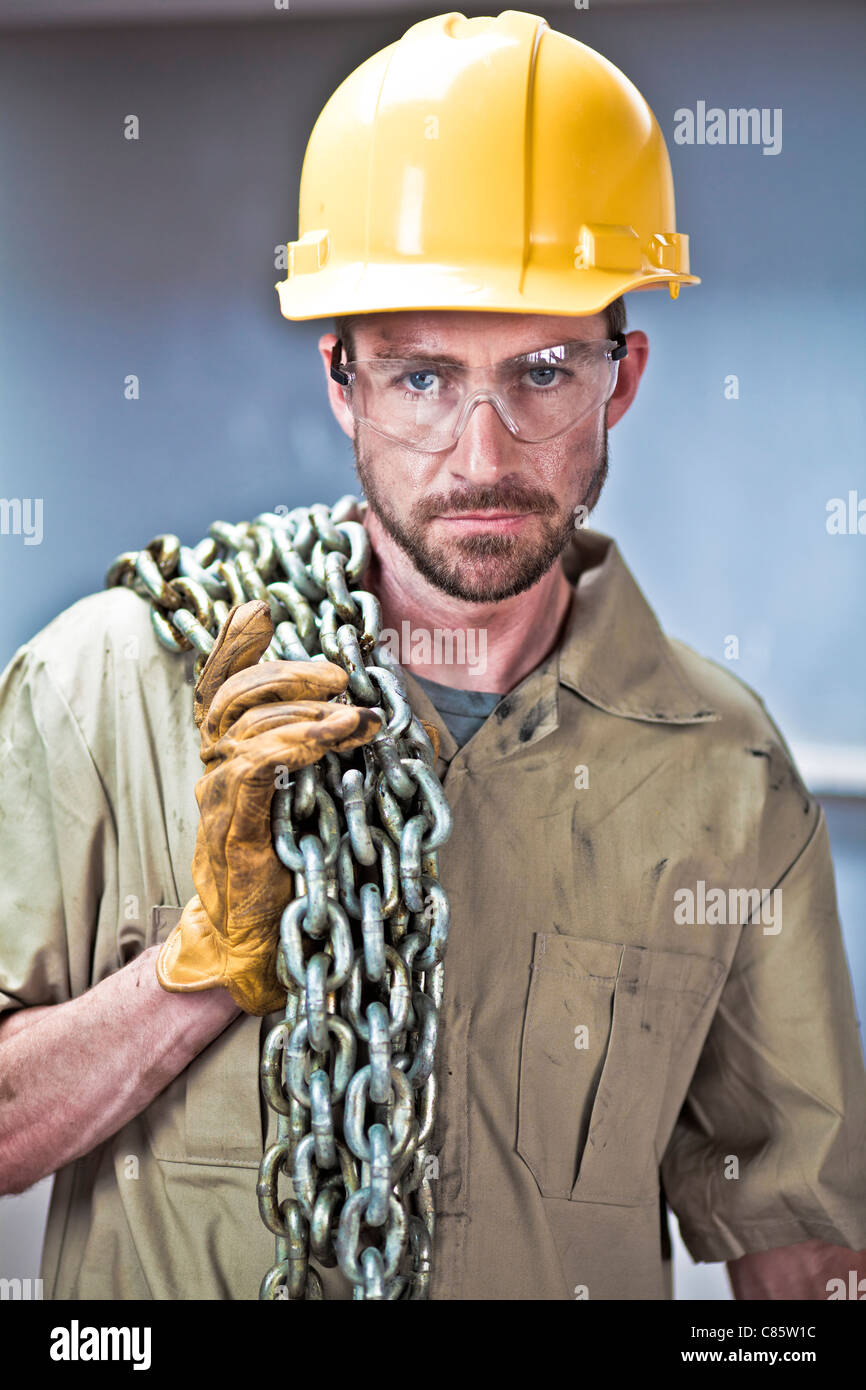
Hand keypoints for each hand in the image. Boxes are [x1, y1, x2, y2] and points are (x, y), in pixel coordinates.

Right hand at [156, 599, 382, 1014]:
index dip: (234, 646)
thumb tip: (375, 710)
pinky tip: (332, 737)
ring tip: (355, 715)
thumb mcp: (317, 801)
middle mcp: (217, 771)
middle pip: (232, 697)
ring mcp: (219, 798)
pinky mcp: (233, 827)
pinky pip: (255, 766)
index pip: (220, 688)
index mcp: (231, 758)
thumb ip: (329, 756)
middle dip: (287, 672)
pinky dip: (296, 741)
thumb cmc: (297, 870)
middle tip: (336, 675)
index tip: (260, 612)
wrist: (261, 945)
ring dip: (307, 708)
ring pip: (244, 725)